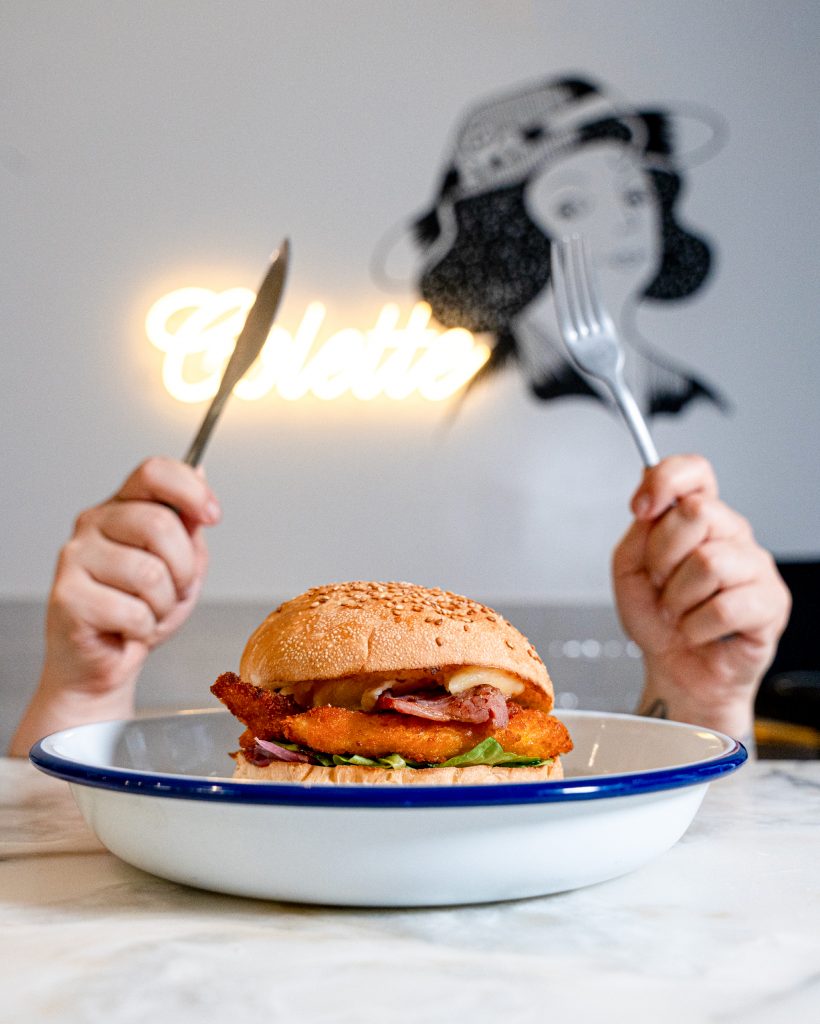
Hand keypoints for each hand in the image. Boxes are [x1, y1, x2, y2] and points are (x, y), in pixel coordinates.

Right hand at [9, 458, 220, 754]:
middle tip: (176, 589)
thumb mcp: (181, 565)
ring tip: (148, 611)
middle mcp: (93, 524)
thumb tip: (200, 472)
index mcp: (121, 507)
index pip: (153, 472)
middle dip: (185, 567)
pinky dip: (144, 628)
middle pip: (159, 523)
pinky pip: (132, 610)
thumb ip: (190, 526)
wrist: (102, 665)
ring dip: (164, 603)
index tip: (213, 515)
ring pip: (149, 572)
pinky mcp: (67, 597)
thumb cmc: (140, 612)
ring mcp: (75, 558)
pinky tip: (127, 628)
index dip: (190, 489)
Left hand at [612, 454, 790, 736]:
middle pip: (697, 512)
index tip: (641, 508)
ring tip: (680, 612)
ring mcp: (756, 567)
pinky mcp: (771, 604)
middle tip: (660, 584)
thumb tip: (654, 502)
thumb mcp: (629, 570)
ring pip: (709, 562)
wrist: (675, 671)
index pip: (696, 471)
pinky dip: (696, 627)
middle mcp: (732, 535)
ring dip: (678, 599)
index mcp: (699, 519)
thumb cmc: (657, 620)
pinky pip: (725, 606)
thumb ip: (638, 533)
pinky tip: (698, 631)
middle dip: (662, 556)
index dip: (666, 479)